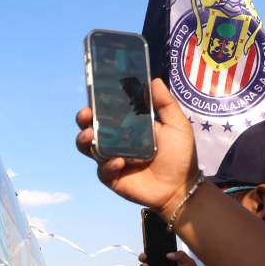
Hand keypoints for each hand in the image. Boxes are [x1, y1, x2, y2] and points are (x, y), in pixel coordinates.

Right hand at [75, 79, 198, 216]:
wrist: (181, 186)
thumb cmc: (179, 154)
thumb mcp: (176, 124)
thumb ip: (165, 103)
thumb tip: (154, 80)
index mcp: (128, 125)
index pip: (107, 110)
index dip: (98, 102)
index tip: (94, 94)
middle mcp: (115, 140)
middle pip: (91, 127)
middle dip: (83, 119)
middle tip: (85, 114)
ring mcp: (110, 158)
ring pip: (88, 147)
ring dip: (85, 140)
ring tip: (89, 136)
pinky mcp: (111, 177)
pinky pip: (103, 169)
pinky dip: (108, 165)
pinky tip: (119, 162)